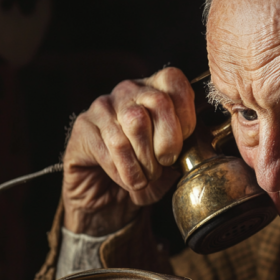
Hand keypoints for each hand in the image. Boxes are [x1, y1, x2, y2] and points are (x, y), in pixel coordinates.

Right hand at [62, 67, 194, 235]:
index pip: (174, 81)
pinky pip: (111, 147)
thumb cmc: (145, 174)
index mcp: (155, 89)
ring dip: (144, 163)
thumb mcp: (174, 163)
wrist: (108, 198)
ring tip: (144, 179)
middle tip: (163, 165)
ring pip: (134, 126)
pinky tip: (125, 180)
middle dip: (167, 143)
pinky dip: (124, 171)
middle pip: (157, 102)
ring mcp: (103, 105)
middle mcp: (129, 90)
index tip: (183, 146)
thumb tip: (195, 147)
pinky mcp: (84, 126)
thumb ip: (186, 149)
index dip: (185, 116)